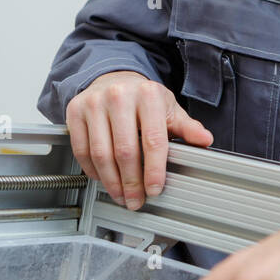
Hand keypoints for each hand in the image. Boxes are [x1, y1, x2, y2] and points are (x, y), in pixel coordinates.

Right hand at [65, 70, 212, 208]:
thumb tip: (205, 140)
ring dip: (112, 182)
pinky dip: (93, 171)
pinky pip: (82, 150)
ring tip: (121, 196)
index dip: (154, 170)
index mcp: (148, 95)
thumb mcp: (169, 109)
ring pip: (101, 154)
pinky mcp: (74, 112)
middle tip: (136, 200)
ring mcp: (94, 103)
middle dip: (131, 182)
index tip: (154, 189)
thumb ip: (187, 127)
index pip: (153, 140)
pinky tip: (104, 180)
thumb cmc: (143, 99)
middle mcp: (119, 96)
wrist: (114, 79)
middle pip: (125, 151)